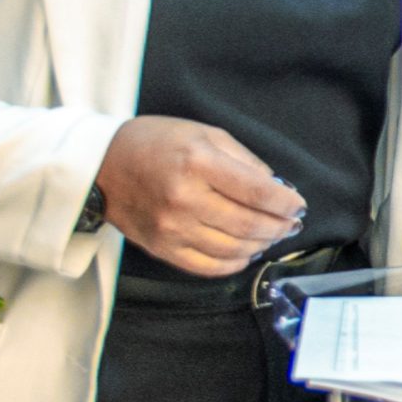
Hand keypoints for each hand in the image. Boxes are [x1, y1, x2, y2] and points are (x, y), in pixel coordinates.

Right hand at [94, 116, 306, 276]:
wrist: (102, 164)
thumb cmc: (157, 143)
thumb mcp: (205, 134)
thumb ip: (245, 160)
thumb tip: (277, 188)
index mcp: (198, 163)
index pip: (257, 192)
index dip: (286, 203)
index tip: (298, 205)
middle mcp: (184, 199)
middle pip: (249, 225)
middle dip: (280, 226)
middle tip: (291, 223)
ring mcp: (172, 228)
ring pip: (233, 249)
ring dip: (261, 245)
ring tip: (272, 236)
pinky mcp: (162, 248)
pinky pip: (208, 267)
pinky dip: (234, 263)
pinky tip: (245, 252)